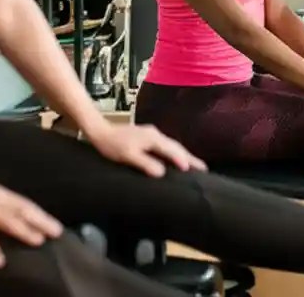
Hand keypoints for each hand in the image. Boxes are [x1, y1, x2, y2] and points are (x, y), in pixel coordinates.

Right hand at [0, 178, 62, 268]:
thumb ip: (4, 202)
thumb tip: (21, 212)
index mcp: (2, 193)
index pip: (26, 204)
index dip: (42, 214)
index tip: (55, 224)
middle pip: (23, 211)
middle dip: (41, 221)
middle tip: (56, 232)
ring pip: (9, 222)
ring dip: (24, 231)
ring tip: (38, 240)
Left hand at [87, 122, 205, 177]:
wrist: (99, 131)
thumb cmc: (112, 145)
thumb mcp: (128, 156)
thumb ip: (145, 163)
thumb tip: (161, 173)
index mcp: (153, 139)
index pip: (173, 151)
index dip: (184, 161)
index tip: (195, 171)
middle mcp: (155, 134)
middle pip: (176, 146)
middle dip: (190, 157)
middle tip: (203, 168)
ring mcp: (151, 133)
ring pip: (172, 145)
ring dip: (183, 154)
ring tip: (193, 164)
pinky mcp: (146, 136)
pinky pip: (165, 145)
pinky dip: (173, 152)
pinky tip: (172, 157)